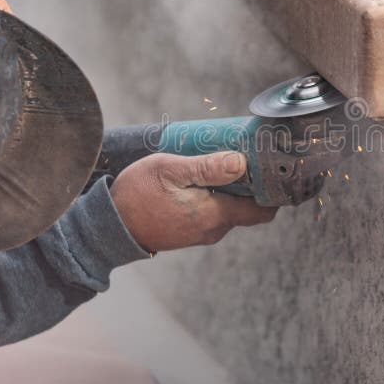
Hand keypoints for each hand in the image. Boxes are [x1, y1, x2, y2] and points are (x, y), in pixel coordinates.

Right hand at [110, 151, 276, 251]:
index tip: (275, 166)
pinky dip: (217, 194)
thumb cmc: (137, 195)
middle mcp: (214, 228)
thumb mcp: (171, 170)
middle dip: (253, 181)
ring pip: (231, 207)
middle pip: (249, 206)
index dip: (275, 190)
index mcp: (216, 215)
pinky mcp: (191, 230)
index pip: (264, 210)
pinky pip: (215, 211)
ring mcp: (202, 232)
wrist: (109, 225)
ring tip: (225, 157)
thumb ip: (207, 167)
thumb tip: (242, 163)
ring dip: (233, 186)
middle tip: (248, 152)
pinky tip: (206, 174)